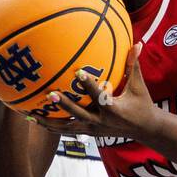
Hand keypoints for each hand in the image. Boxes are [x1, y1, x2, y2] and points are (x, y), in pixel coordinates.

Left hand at [33, 43, 155, 139]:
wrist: (145, 130)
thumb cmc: (141, 104)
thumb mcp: (138, 86)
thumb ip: (133, 65)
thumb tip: (137, 43)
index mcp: (113, 109)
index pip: (100, 96)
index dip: (89, 85)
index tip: (78, 72)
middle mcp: (101, 121)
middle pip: (78, 114)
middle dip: (64, 105)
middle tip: (49, 95)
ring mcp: (93, 129)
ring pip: (67, 128)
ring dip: (49, 122)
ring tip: (30, 115)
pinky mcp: (88, 133)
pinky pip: (66, 131)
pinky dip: (51, 126)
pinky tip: (36, 120)